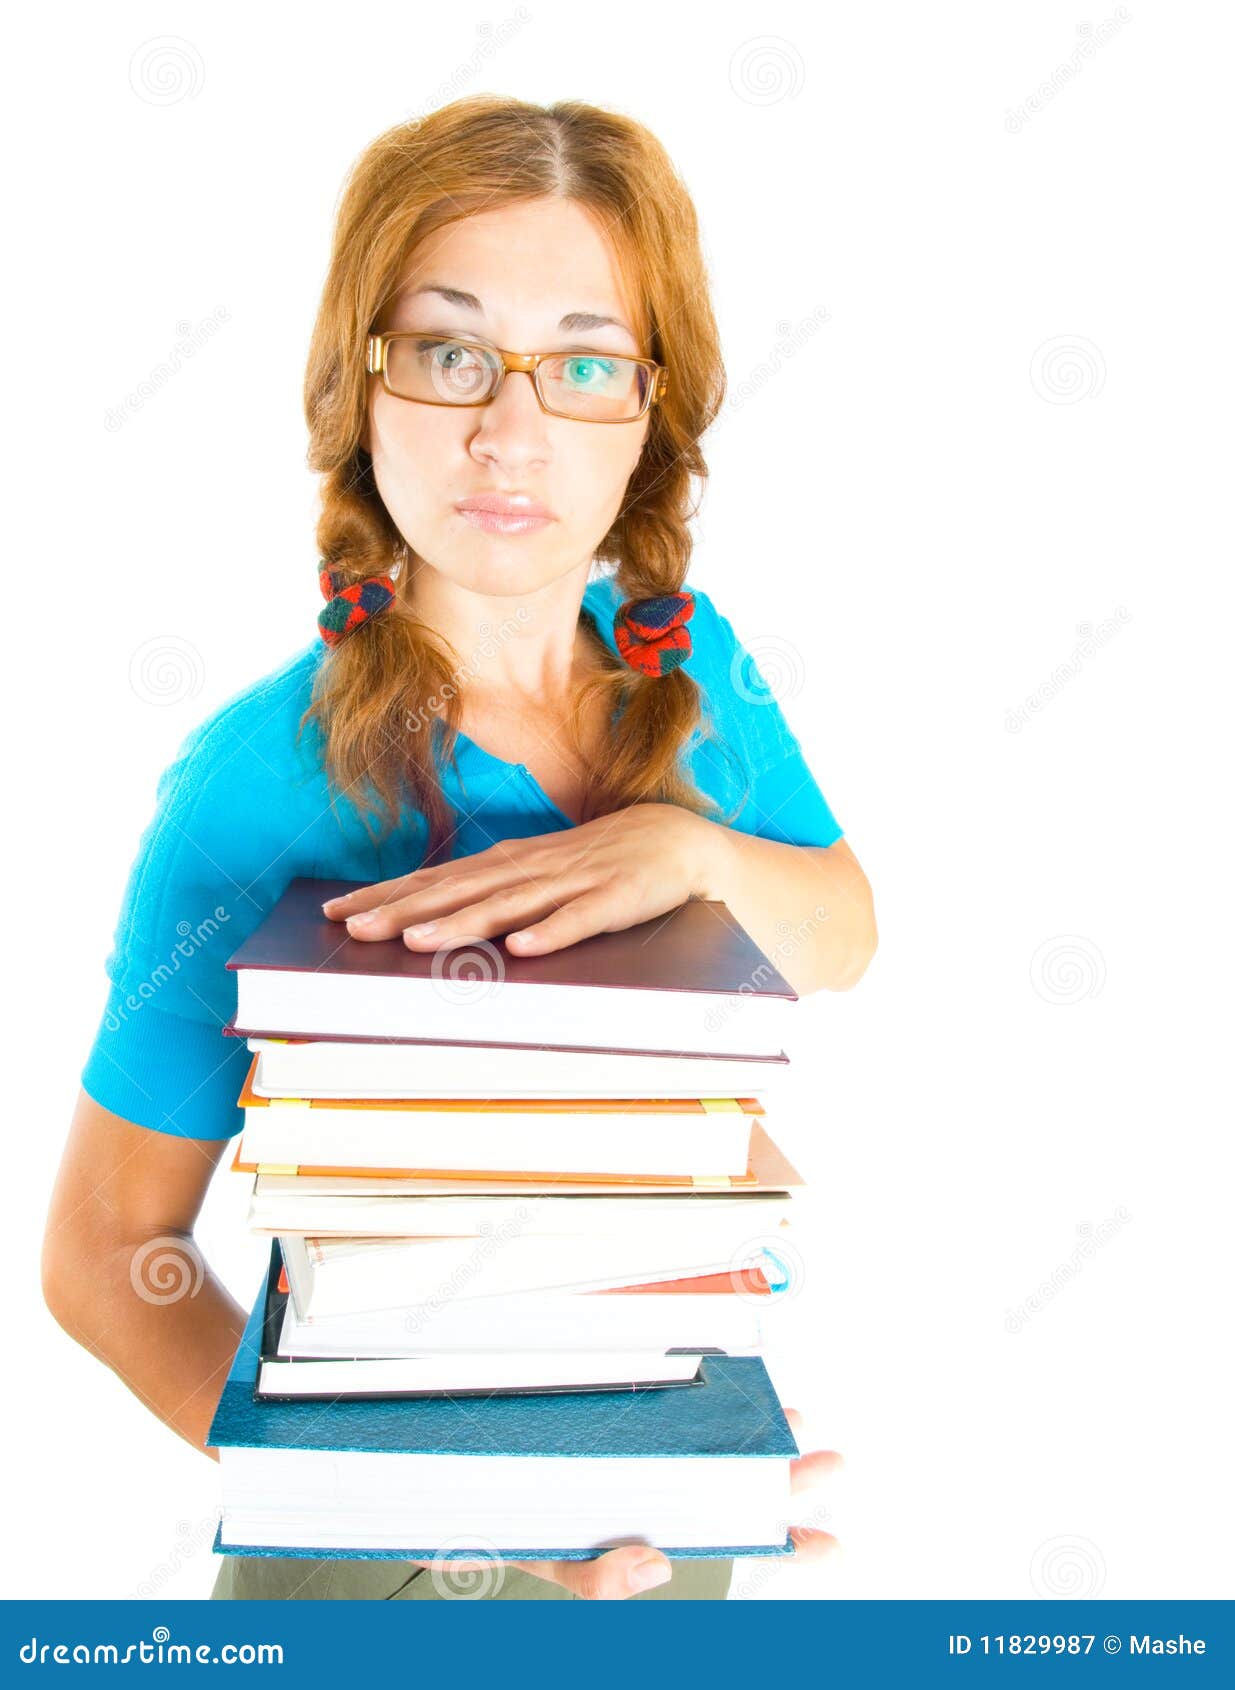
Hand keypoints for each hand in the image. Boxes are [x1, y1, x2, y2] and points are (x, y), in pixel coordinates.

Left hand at [323, 803, 722, 955]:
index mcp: (506, 863)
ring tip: (416, 942)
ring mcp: (570, 883)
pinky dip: (549, 933)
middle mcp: (529, 869)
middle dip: (403, 911)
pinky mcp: (612, 900)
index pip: (434, 880)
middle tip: (353, 929)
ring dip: (461, 924)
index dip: (385, 895)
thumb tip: (430, 914)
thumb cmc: (598, 861)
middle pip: (456, 893)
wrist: (676, 840)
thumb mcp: (538, 873)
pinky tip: (522, 949)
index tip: (335, 912)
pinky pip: (577, 920)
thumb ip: (491, 893)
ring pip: (507, 906)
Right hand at [401, 1409, 840, 1599]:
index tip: (831, 1545)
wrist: (448, 1476)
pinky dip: (707, 1393)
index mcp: (645, 1526)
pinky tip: (733, 1382)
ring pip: (715, 1445)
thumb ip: (600, 1576)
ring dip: (759, 1435)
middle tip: (834, 1463)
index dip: (783, 1542)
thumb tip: (655, 1565)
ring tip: (799, 1420)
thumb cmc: (506, 1521)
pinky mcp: (616, 1406)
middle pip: (735, 1488)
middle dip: (788, 1479)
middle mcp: (652, 1489)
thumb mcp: (552, 1559)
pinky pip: (671, 1400)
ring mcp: (640, 1448)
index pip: (728, 1539)